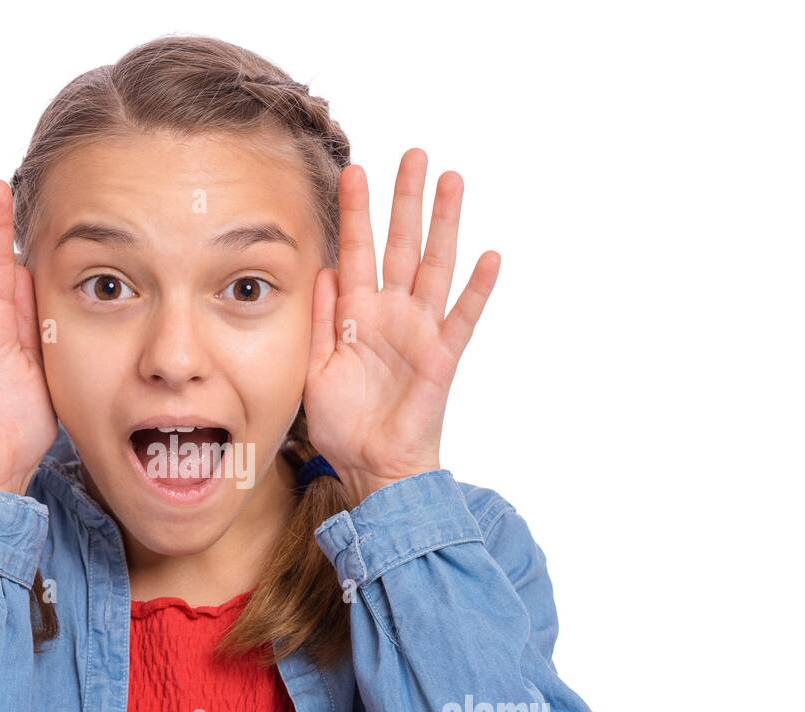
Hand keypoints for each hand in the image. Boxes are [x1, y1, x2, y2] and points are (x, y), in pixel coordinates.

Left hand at [303, 149, 500, 504]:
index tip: (354, 170)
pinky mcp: (442, 356)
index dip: (355, 212)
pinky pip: (463, 317)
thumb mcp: (315, 367)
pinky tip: (489, 255)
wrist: (371, 465)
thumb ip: (323, 319)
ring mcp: (420, 330)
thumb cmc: (342, 422)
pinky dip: (477, 288)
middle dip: (406, 200)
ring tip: (452, 180)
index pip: (356, 250)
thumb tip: (322, 269)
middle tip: (413, 154)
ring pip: (436, 266)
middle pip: (402, 244)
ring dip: (445, 224)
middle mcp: (392, 313)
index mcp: (357, 313)